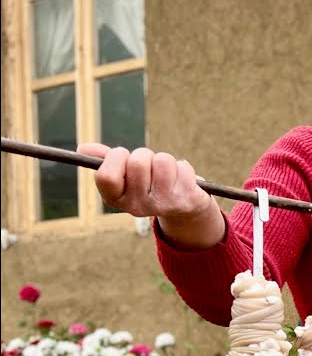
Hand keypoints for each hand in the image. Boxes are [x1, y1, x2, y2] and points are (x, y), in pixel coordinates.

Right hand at [77, 143, 222, 248]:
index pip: (106, 176)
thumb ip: (106, 160)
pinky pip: (182, 167)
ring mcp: (162, 204)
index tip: (122, 155)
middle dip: (144, 155)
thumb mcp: (126, 174)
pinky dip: (183, 167)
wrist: (183, 207)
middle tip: (149, 166)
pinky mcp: (185, 200)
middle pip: (137, 162)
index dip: (115, 158)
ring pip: (161, 160)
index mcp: (115, 199)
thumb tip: (82, 148)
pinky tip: (181, 180)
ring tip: (166, 174)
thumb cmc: (150, 184)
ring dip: (165, 160)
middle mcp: (136, 206)